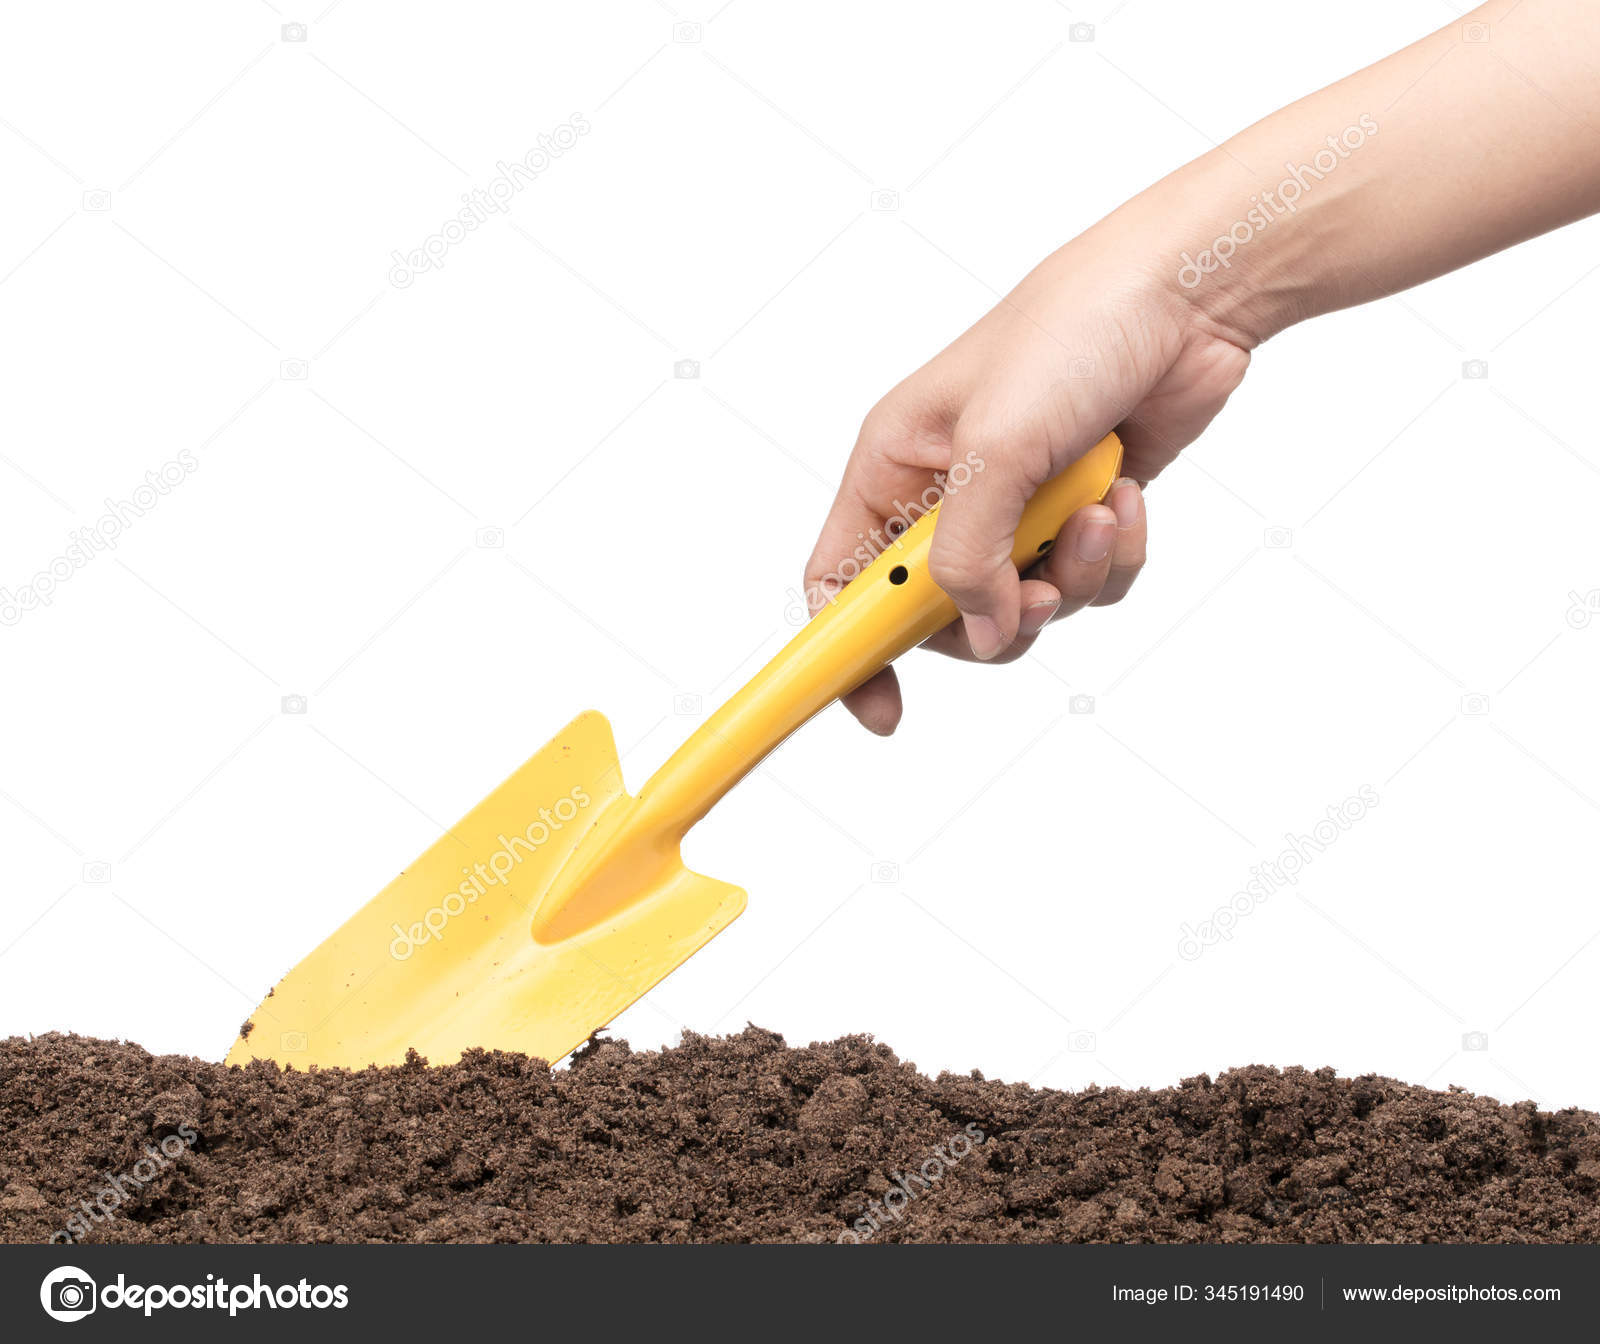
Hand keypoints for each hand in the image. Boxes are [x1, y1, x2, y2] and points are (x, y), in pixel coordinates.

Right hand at [803, 224, 1249, 734]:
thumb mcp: (995, 448)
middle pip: (940, 614)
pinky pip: (1089, 581)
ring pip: (1024, 606)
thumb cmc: (1068, 334)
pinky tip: (1127, 499)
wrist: (1185, 295)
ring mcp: (1018, 507)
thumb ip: (969, 555)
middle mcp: (947, 493)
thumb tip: (979, 635)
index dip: (848, 650)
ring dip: (1071, 577)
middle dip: (994, 618)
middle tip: (1035, 598)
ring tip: (1095, 517)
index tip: (880, 708)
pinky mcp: (1081, 513)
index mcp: (894, 466)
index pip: (841, 579)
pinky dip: (1113, 555)